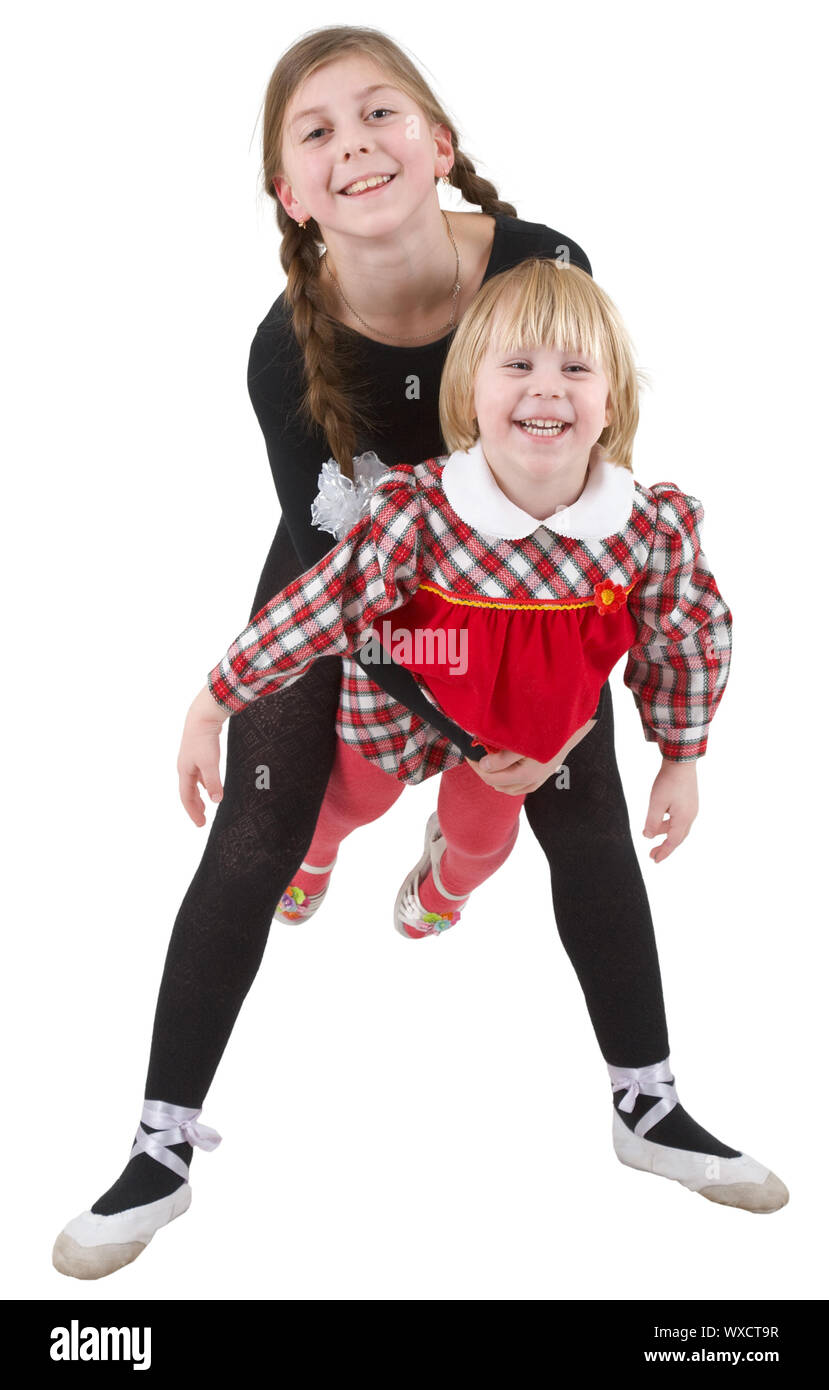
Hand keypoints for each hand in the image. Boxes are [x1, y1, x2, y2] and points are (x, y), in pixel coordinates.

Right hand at [177, 684, 230, 825]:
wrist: (202, 716)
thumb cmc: (204, 740)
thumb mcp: (210, 763)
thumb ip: (213, 783)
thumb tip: (217, 801)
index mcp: (184, 771)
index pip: (186, 798)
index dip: (193, 812)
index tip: (200, 824)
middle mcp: (184, 767)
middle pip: (187, 792)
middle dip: (194, 807)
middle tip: (201, 820)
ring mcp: (190, 760)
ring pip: (192, 783)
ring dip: (198, 796)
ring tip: (205, 806)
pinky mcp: (198, 753)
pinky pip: (198, 774)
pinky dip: (203, 783)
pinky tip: (209, 786)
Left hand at [464, 713, 597, 794]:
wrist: (569, 729)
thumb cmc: (544, 732)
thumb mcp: (521, 743)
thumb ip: (502, 757)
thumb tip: (484, 766)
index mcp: (525, 774)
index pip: (490, 777)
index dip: (476, 766)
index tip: (469, 753)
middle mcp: (530, 782)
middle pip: (496, 784)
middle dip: (482, 771)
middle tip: (474, 755)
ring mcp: (536, 782)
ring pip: (506, 788)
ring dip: (493, 777)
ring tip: (485, 762)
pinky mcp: (539, 780)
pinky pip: (517, 788)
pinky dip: (506, 781)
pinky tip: (501, 771)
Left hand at [643, 759, 698, 861]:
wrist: (681, 762)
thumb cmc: (669, 782)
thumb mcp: (656, 803)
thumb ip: (652, 822)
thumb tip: (648, 837)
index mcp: (683, 819)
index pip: (672, 842)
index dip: (663, 852)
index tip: (654, 860)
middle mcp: (691, 816)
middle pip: (678, 837)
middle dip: (665, 847)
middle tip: (652, 854)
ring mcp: (691, 808)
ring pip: (678, 828)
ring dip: (665, 834)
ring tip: (652, 835)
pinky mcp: (689, 801)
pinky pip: (680, 819)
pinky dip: (669, 824)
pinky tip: (660, 821)